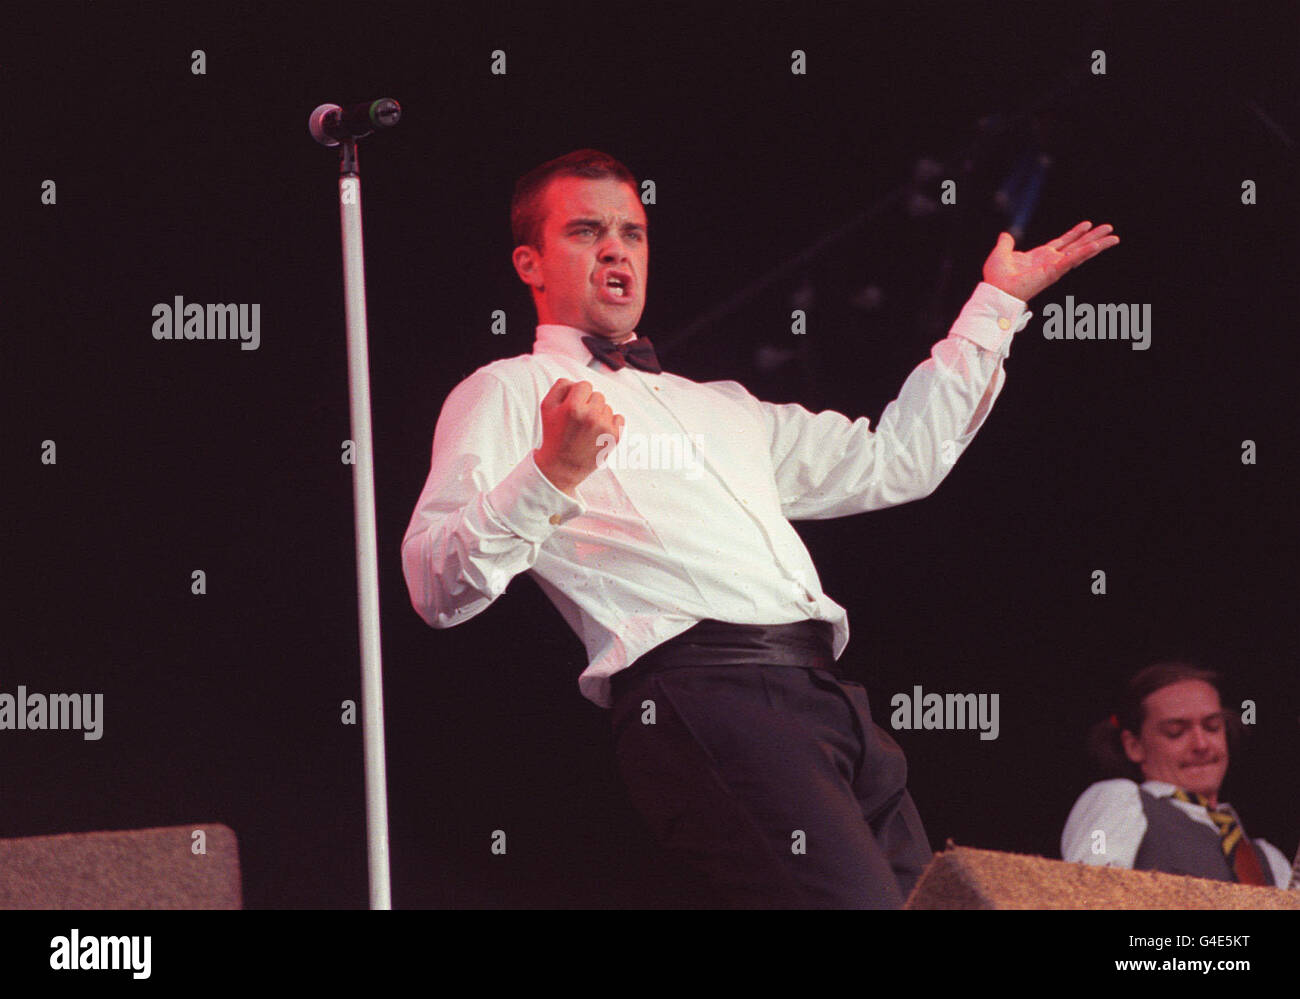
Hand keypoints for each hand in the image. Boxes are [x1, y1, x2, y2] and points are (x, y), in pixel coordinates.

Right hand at [533, 379, 624, 495]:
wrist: (562, 466)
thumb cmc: (553, 434)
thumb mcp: (547, 407)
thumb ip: (561, 386)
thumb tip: (578, 381)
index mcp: (573, 407)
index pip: (584, 385)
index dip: (578, 395)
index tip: (573, 407)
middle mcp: (590, 416)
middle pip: (598, 395)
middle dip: (589, 404)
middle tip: (578, 421)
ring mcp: (604, 427)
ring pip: (607, 407)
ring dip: (598, 414)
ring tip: (586, 430)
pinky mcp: (615, 437)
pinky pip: (619, 418)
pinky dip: (611, 423)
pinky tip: (598, 433)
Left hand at [982, 221, 1119, 302]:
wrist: (996, 289)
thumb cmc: (997, 277)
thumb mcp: (1001, 253)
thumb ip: (1006, 244)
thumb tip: (1005, 235)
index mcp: (1040, 257)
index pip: (1063, 243)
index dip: (1075, 233)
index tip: (1088, 225)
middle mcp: (1051, 261)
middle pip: (1077, 246)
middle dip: (1093, 237)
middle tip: (1110, 229)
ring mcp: (1054, 267)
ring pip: (1081, 252)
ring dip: (1098, 244)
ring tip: (1114, 237)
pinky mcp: (1054, 271)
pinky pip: (1073, 259)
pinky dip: (1085, 252)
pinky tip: (1097, 245)